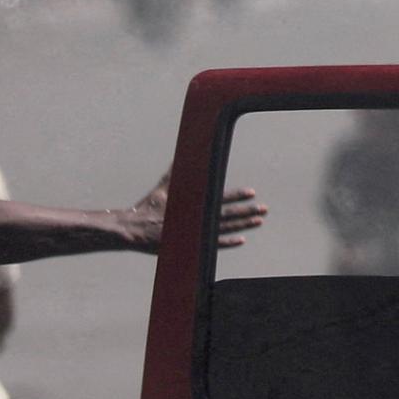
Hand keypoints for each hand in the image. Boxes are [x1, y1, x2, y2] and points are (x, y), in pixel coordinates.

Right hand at [122, 174, 268, 253]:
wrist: (134, 229)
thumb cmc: (148, 206)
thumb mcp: (164, 188)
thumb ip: (176, 172)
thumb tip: (183, 154)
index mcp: (192, 202)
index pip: (219, 198)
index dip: (237, 196)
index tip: (252, 193)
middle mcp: (197, 217)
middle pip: (227, 214)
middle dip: (247, 211)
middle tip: (264, 209)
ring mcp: (195, 232)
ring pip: (225, 229)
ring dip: (243, 225)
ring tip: (258, 221)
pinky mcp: (191, 244)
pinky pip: (214, 244)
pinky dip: (229, 242)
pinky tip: (242, 239)